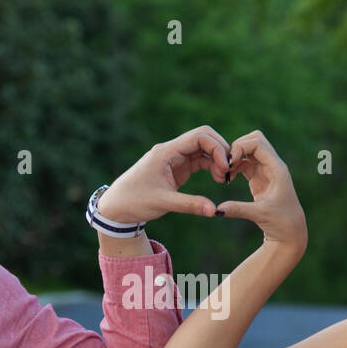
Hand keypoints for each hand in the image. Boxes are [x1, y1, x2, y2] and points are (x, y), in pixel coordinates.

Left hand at [96, 125, 232, 223]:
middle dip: (220, 150)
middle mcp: (171, 150)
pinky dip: (211, 167)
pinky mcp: (177, 169)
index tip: (225, 166)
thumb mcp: (163, 202)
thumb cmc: (134, 201)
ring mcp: (175, 158)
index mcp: (166, 152)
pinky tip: (218, 179)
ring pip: (203, 149)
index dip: (216, 147)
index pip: (198, 136)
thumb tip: (215, 211)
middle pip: (203, 138)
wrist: (117, 207)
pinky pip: (199, 161)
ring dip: (217, 159)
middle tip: (229, 170)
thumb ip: (190, 204)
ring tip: (224, 178)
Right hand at [215, 130, 306, 250]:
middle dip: (237, 147)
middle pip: (254, 140)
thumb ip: (239, 209)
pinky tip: (228, 179)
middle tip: (226, 164)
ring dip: (235, 157)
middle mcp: (272, 165)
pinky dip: (235, 167)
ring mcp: (266, 171)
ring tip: (224, 174)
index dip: (241, 147)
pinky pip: (245, 164)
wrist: (290, 232)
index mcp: (277, 168)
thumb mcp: (260, 214)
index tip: (229, 162)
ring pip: (248, 151)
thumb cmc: (281, 222)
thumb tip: (217, 210)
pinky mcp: (259, 178)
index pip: (258, 143)